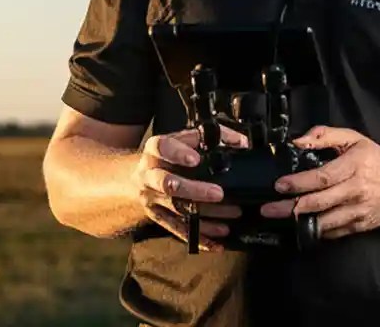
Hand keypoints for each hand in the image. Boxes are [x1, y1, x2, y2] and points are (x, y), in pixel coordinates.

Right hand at [133, 126, 247, 250]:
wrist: (137, 177)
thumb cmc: (169, 155)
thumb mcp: (183, 139)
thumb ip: (212, 137)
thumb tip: (242, 142)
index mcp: (155, 150)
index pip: (163, 147)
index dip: (178, 153)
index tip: (196, 158)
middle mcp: (149, 175)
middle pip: (167, 183)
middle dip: (193, 190)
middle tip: (218, 194)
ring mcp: (152, 198)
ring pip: (176, 209)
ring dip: (203, 217)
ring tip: (227, 223)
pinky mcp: (158, 217)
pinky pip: (178, 230)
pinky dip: (198, 238)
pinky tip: (217, 244)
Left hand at [259, 126, 379, 239]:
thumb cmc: (377, 160)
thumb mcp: (354, 139)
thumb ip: (325, 135)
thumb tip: (297, 141)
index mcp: (354, 166)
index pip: (322, 177)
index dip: (299, 183)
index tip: (279, 185)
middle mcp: (356, 190)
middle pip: (319, 202)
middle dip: (290, 208)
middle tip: (267, 209)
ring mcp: (359, 211)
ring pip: (325, 222)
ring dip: (301, 223)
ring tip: (279, 220)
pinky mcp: (361, 226)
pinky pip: (334, 232)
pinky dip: (317, 231)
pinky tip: (301, 227)